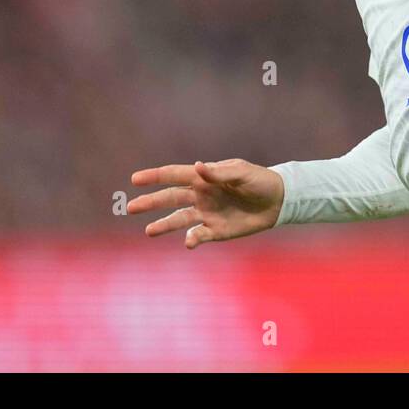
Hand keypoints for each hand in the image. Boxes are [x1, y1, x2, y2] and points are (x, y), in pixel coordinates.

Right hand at [128, 159, 285, 247]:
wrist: (278, 201)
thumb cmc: (260, 181)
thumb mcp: (242, 173)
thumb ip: (219, 172)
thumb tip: (197, 166)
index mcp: (204, 178)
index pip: (174, 175)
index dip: (154, 176)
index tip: (134, 179)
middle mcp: (200, 195)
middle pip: (170, 198)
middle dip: (150, 202)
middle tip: (130, 207)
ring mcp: (207, 213)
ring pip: (179, 219)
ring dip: (164, 225)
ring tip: (149, 231)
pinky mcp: (216, 230)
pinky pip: (199, 235)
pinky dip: (192, 239)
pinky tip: (188, 242)